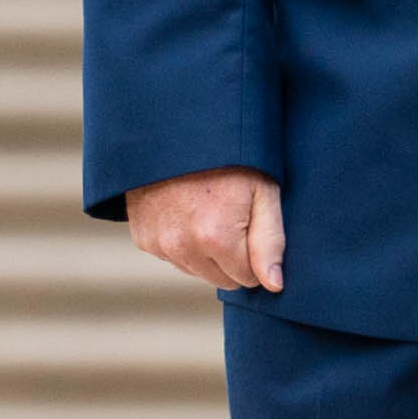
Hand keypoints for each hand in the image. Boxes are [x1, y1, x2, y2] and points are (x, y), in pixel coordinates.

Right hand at [131, 168, 282, 293]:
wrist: (176, 133)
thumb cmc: (230, 159)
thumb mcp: (263, 192)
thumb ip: (270, 243)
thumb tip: (274, 285)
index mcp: (216, 239)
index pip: (248, 279)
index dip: (256, 256)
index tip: (253, 227)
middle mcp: (183, 247)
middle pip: (221, 280)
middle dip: (233, 258)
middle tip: (234, 218)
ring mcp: (159, 244)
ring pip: (196, 271)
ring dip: (207, 253)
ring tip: (211, 213)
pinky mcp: (143, 238)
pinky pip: (173, 257)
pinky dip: (184, 244)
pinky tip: (189, 214)